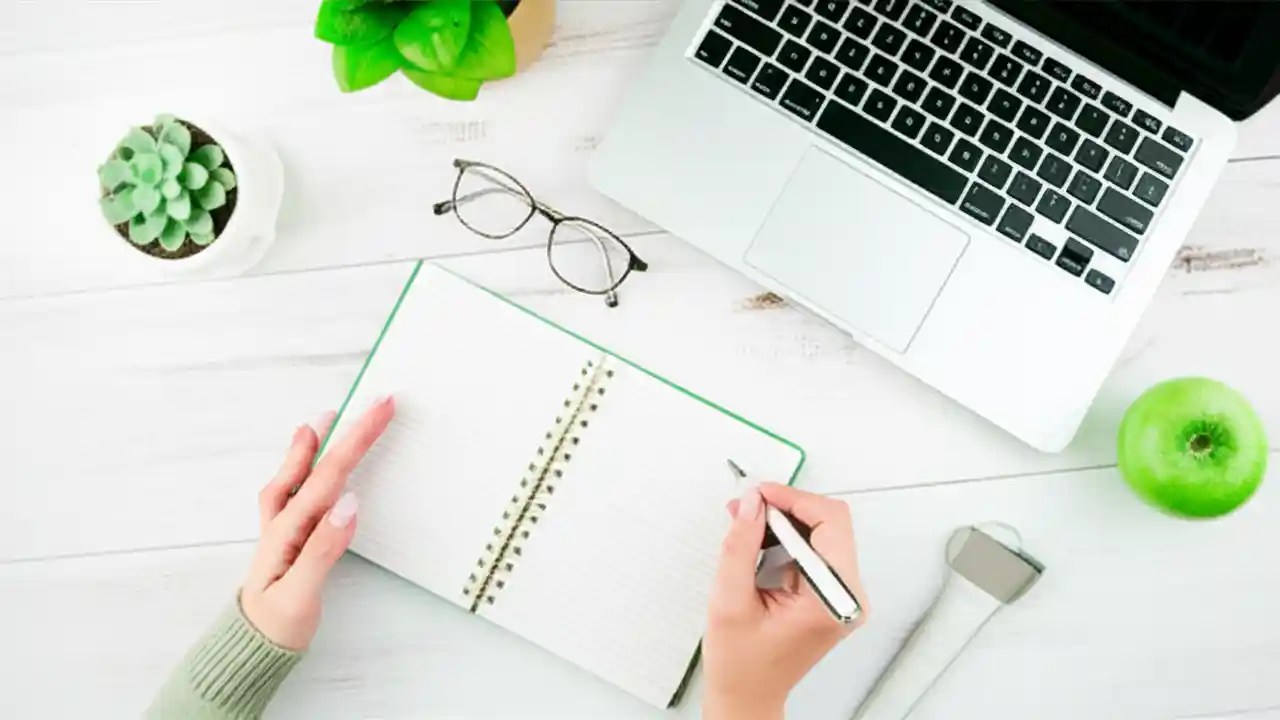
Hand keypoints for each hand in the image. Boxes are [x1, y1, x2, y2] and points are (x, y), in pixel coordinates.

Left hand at [240, 396, 395, 649]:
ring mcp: (281, 529)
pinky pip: (293, 492)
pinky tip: (304, 463)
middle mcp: (282, 521)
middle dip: (348, 431)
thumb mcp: (301, 594)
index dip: (357, 438)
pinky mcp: (285, 540)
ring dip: (314, 444)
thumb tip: (350, 502)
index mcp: (289, 529)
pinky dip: (301, 468)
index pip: (331, 474)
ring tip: (326, 417)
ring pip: (297, 475)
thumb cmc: (276, 625)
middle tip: (374, 400)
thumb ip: (323, 548)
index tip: (382, 408)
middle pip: (318, 466)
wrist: (249, 650)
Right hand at [703, 483, 868, 719]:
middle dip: (787, 509)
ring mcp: (841, 595)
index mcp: (832, 600)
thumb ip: (740, 545)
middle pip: (830, 524)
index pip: (831, 524)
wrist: (748, 695)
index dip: (794, 500)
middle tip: (747, 508)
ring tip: (745, 528)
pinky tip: (757, 545)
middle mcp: (847, 596)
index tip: (760, 494)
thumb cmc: (741, 663)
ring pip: (822, 532)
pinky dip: (785, 538)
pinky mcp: (830, 593)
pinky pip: (815, 549)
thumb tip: (751, 503)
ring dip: (784, 523)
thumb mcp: (729, 600)